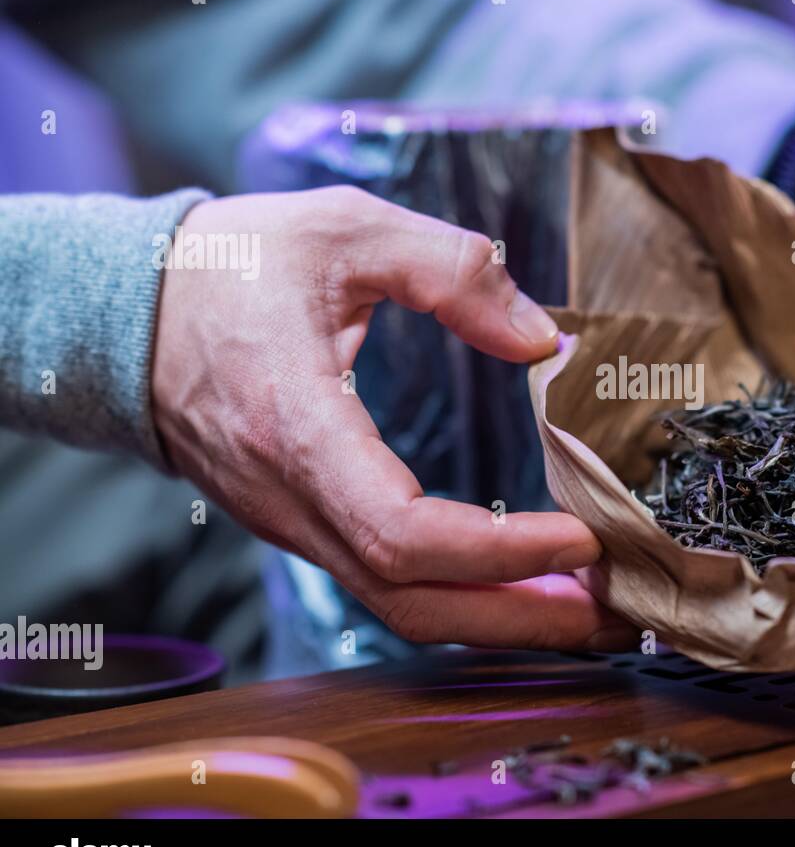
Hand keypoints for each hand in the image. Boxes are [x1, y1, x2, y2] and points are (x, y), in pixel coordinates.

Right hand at [152, 186, 634, 650]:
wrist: (126, 311)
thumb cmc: (231, 266)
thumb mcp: (345, 229)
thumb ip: (451, 270)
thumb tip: (542, 336)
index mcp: (296, 427)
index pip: (401, 533)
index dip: (497, 550)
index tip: (580, 538)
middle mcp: (290, 498)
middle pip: (412, 599)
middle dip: (521, 616)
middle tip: (615, 613)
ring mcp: (292, 522)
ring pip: (400, 605)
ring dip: (499, 617)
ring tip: (587, 608)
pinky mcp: (302, 522)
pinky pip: (384, 583)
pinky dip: (461, 596)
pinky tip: (520, 581)